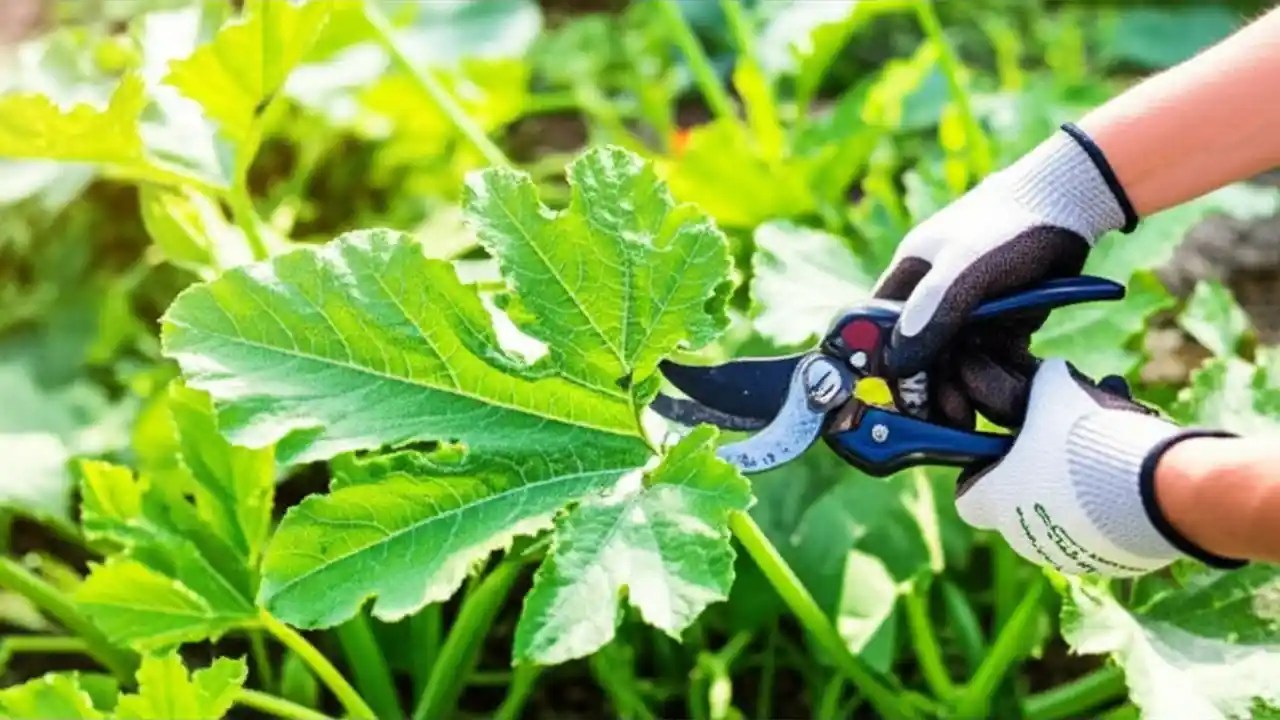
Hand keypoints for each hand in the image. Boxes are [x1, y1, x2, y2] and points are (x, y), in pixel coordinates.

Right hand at [874, 124, 1135, 428]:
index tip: (897, 400)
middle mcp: (934, 300)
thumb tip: (898, 362)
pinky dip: (1000, 377)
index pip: (879, 333)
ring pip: (958, 365)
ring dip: (969, 389)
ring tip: (979, 412)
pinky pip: (992, 361)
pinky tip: (1011, 390)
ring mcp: (969, 313)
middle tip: (949, 419)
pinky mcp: (1003, 324)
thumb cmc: (1009, 226)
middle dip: (933, 390)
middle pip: (921, 358)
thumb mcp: (966, 267)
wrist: (1072, 205)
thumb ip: (933, 312)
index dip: (885, 369)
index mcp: (909, 280)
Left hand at [955, 358, 1242, 576]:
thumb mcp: (1058, 391)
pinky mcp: (1104, 564)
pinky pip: (1096, 533)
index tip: (1011, 445)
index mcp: (995, 501)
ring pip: (1059, 516)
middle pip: (1017, 501)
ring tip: (1106, 455)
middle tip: (1067, 442)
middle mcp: (1021, 537)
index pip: (968, 493)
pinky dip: (1106, 510)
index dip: (985, 466)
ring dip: (1074, 489)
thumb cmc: (1089, 438)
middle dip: (1038, 472)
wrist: (1157, 490)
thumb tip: (1047, 375)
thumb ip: (1041, 385)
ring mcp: (1063, 555)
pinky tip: (1130, 480)